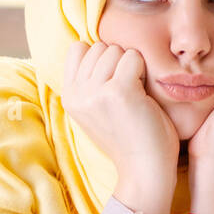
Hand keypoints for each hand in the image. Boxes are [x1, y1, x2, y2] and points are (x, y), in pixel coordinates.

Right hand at [62, 41, 179, 196]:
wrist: (144, 169)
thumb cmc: (130, 137)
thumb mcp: (96, 109)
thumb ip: (89, 82)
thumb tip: (89, 44)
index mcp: (69, 97)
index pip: (78, 48)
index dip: (100, 58)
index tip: (113, 81)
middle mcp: (76, 94)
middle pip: (98, 46)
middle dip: (117, 61)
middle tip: (128, 92)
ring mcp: (95, 92)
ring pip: (115, 50)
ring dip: (131, 66)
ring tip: (135, 94)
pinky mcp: (118, 91)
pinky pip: (133, 58)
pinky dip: (144, 70)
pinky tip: (144, 95)